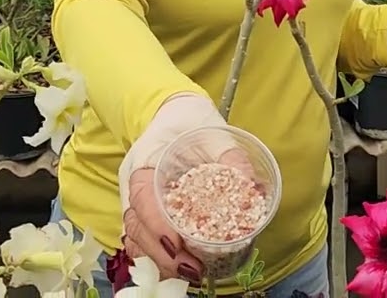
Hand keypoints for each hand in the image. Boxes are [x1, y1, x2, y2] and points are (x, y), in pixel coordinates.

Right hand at [119, 93, 247, 283]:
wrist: (174, 113)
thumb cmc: (190, 122)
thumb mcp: (215, 134)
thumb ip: (233, 159)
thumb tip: (252, 190)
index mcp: (145, 162)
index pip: (141, 198)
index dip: (156, 226)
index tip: (179, 245)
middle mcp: (134, 185)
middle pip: (136, 227)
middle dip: (162, 254)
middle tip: (194, 268)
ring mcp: (135, 201)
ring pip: (136, 239)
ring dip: (160, 261)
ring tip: (192, 273)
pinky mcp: (144, 214)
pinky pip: (142, 241)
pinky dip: (157, 259)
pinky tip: (179, 269)